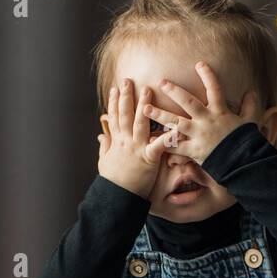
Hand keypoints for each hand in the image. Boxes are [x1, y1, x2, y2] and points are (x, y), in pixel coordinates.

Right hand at [97, 78, 173, 197]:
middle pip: (125, 114)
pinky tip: (175, 127)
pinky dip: (168, 136)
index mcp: (116, 141)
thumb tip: (101, 136)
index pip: (114, 117)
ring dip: (144, 105)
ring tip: (148, 89)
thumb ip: (105, 147)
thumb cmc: (113, 182)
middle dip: (126, 96)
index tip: (115, 88)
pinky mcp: (148, 158)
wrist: (117, 197)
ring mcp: (136, 148)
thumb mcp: (104, 162)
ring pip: (140, 122)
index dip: (113, 101)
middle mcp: (125, 141)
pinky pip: (160, 144)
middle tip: (129, 80)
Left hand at [144, 62, 259, 164]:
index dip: (207, 76)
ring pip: (176, 122)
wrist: (242, 163)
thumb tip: (252, 92)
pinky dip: (162, 144)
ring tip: (146, 108)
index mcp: (220, 111)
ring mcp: (198, 135)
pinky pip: (175, 147)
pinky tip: (149, 141)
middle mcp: (206, 120)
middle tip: (161, 82)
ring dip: (159, 115)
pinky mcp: (193, 150)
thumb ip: (250, 106)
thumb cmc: (246, 142)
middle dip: (174, 91)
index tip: (198, 64)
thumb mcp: (250, 121)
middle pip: (188, 102)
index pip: (214, 89)